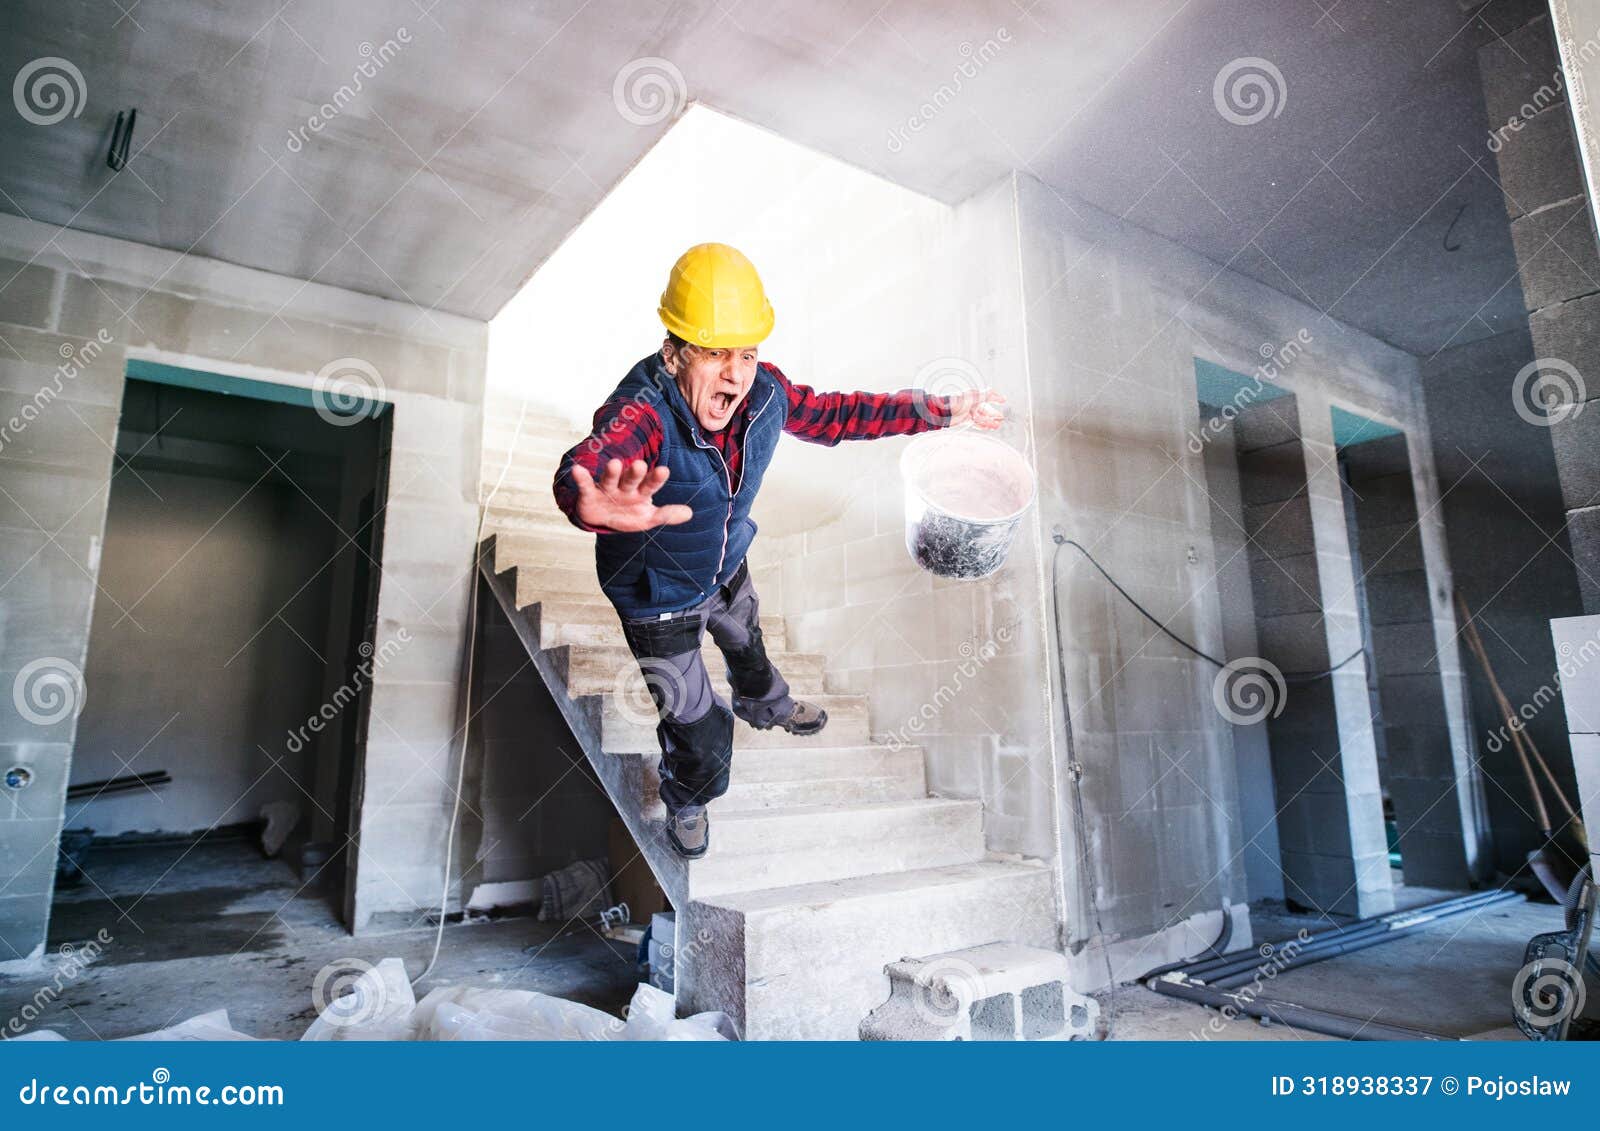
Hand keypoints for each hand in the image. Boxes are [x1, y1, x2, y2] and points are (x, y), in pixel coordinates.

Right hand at [570, 459, 693, 532]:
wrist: (601, 519)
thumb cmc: (628, 515)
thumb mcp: (647, 518)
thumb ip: (666, 515)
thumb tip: (689, 513)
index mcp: (641, 491)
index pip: (650, 484)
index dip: (656, 478)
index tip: (663, 470)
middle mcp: (625, 487)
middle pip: (631, 479)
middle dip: (635, 473)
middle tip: (639, 465)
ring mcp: (607, 489)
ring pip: (610, 479)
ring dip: (612, 472)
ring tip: (615, 463)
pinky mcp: (590, 494)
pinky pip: (586, 485)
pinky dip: (582, 478)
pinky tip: (577, 469)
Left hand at [949, 388, 1006, 429]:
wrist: (943, 413)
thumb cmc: (955, 403)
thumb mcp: (972, 398)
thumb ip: (984, 396)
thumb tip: (994, 392)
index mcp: (974, 396)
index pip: (988, 396)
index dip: (996, 398)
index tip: (1003, 400)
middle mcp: (972, 403)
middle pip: (986, 409)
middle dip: (994, 413)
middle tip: (1001, 417)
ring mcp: (969, 412)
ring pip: (982, 417)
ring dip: (990, 421)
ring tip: (997, 425)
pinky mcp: (965, 420)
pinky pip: (976, 423)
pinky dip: (982, 425)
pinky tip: (988, 428)